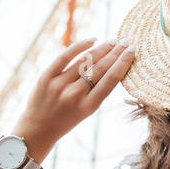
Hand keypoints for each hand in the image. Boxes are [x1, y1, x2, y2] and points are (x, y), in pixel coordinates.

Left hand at [13, 39, 135, 157]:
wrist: (37, 129)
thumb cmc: (67, 119)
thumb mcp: (87, 111)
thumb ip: (99, 91)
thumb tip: (114, 63)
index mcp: (88, 107)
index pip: (111, 80)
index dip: (123, 63)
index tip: (132, 51)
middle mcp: (74, 95)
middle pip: (100, 68)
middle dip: (115, 53)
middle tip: (126, 42)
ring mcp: (59, 85)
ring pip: (85, 61)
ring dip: (102, 48)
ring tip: (112, 41)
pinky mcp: (46, 76)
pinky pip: (65, 56)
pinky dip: (80, 46)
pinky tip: (92, 39)